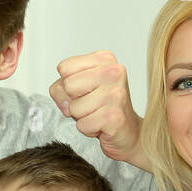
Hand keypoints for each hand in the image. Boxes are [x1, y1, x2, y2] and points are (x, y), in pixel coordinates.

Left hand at [50, 52, 146, 168]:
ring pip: (74, 108)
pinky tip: (101, 124)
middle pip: (68, 86)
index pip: (64, 68)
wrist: (129, 131)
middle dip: (73, 101)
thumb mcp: (80, 88)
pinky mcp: (114, 116)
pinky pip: (83, 125)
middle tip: (91, 104)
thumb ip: (62, 87)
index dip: (67, 84)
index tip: (85, 90)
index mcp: (104, 59)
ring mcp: (116, 94)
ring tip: (97, 114)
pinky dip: (88, 129)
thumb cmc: (103, 107)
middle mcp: (113, 72)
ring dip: (81, 117)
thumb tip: (64, 101)